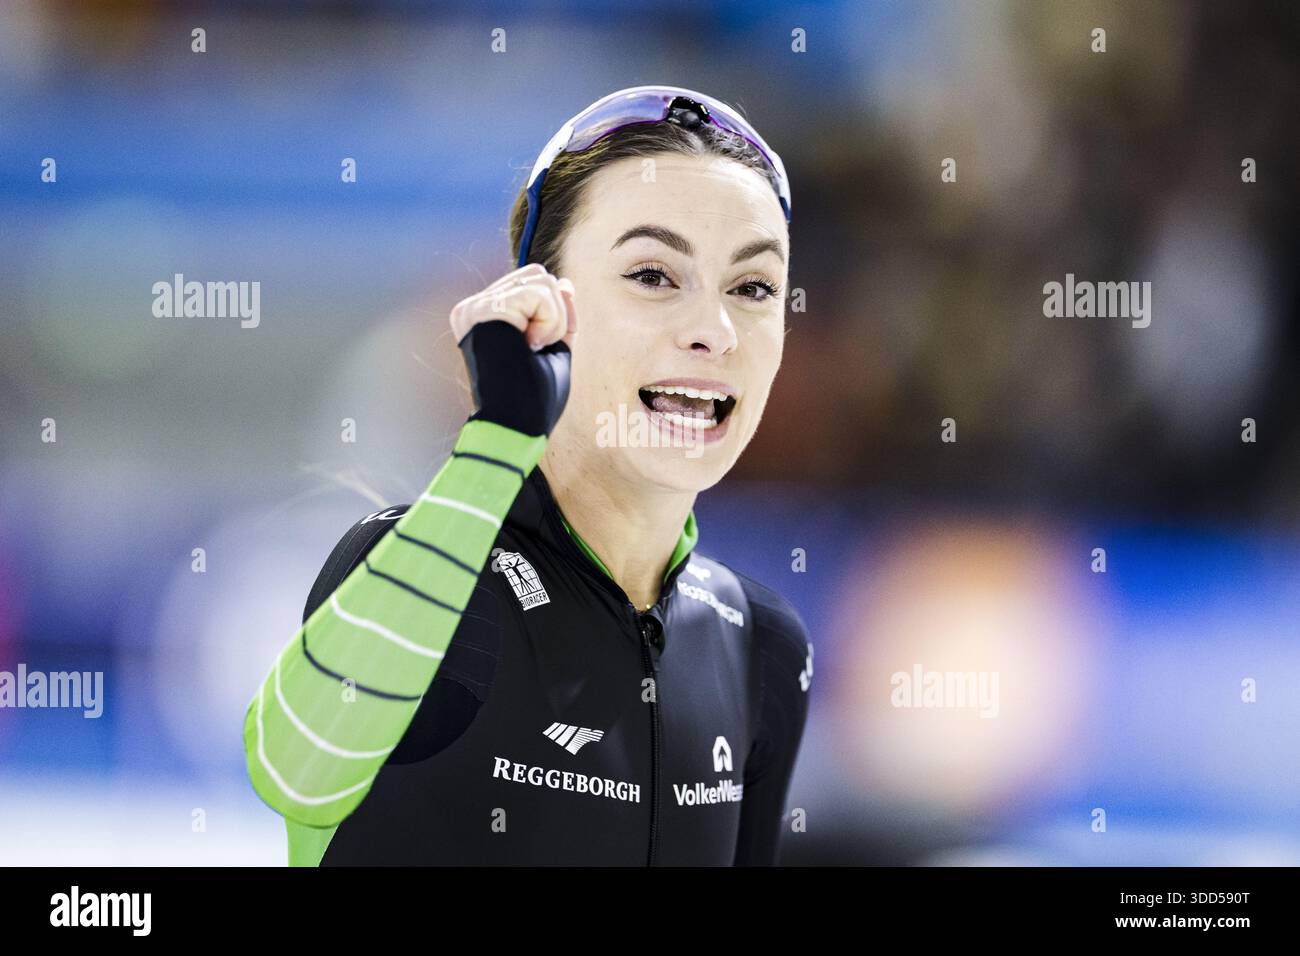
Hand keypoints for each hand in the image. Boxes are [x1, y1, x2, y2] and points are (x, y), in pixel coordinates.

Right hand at [450, 264, 577, 436]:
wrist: (517, 425)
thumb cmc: (533, 398)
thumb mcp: (553, 349)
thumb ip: (558, 315)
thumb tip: (564, 282)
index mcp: (484, 316)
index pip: (533, 284)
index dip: (553, 314)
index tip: (537, 349)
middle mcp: (473, 308)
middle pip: (538, 275)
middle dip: (555, 313)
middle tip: (535, 350)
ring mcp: (475, 307)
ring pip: (542, 281)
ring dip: (553, 321)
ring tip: (531, 351)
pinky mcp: (485, 310)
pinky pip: (539, 294)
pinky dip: (549, 323)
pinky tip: (529, 348)